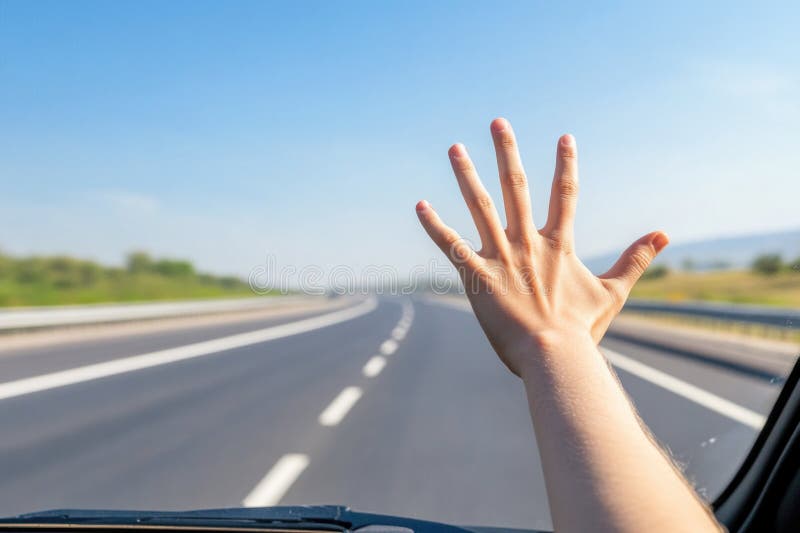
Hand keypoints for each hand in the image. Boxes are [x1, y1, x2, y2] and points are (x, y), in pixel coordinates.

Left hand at [416, 118, 668, 376]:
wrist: (555, 356)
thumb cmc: (581, 330)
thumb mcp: (613, 292)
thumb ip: (635, 259)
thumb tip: (665, 233)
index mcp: (559, 245)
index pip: (565, 194)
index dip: (565, 165)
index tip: (565, 138)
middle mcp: (528, 243)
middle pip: (517, 187)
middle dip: (508, 152)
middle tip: (497, 122)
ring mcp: (502, 258)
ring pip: (481, 207)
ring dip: (467, 176)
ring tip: (454, 148)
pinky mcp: (478, 277)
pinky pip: (452, 246)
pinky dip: (435, 226)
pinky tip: (420, 205)